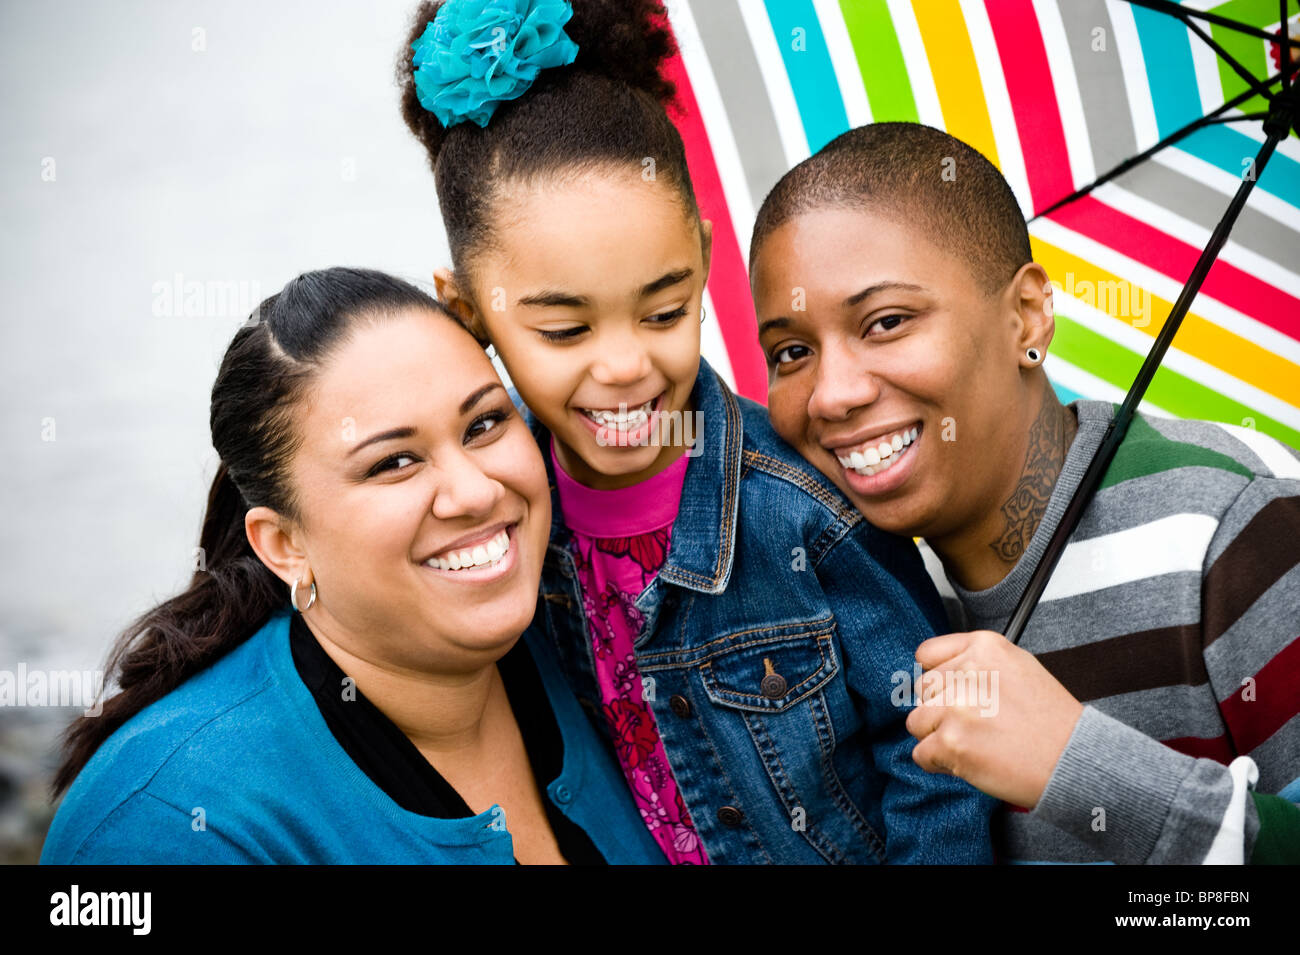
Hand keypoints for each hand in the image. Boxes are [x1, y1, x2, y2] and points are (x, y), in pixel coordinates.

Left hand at [904, 630, 1083, 808]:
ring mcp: (956, 707)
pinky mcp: (951, 742)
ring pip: (917, 722)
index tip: (950, 693)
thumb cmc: (1051, 721)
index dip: (937, 679)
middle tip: (974, 726)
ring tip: (975, 744)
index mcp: (984, 647)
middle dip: (939, 710)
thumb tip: (935, 673)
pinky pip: (921, 753)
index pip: (927, 655)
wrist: (1074, 761)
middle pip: (922, 690)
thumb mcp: (1018, 668)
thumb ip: (975, 664)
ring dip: (938, 737)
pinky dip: (939, 763)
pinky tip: (970, 761)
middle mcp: (967, 672)